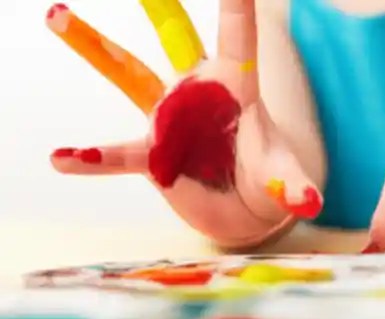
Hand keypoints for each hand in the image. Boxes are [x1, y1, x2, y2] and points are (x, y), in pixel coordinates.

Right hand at [46, 1, 322, 248]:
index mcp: (237, 86)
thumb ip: (293, 187)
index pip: (239, 37)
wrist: (245, 211)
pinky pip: (117, 153)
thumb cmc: (268, 180)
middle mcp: (198, 92)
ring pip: (128, 72)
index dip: (237, 5)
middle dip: (159, 7)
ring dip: (94, 46)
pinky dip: (92, 158)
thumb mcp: (284, 181)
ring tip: (56, 14)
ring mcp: (169, 118)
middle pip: (176, 36)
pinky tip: (63, 158)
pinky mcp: (152, 154)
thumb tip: (308, 202)